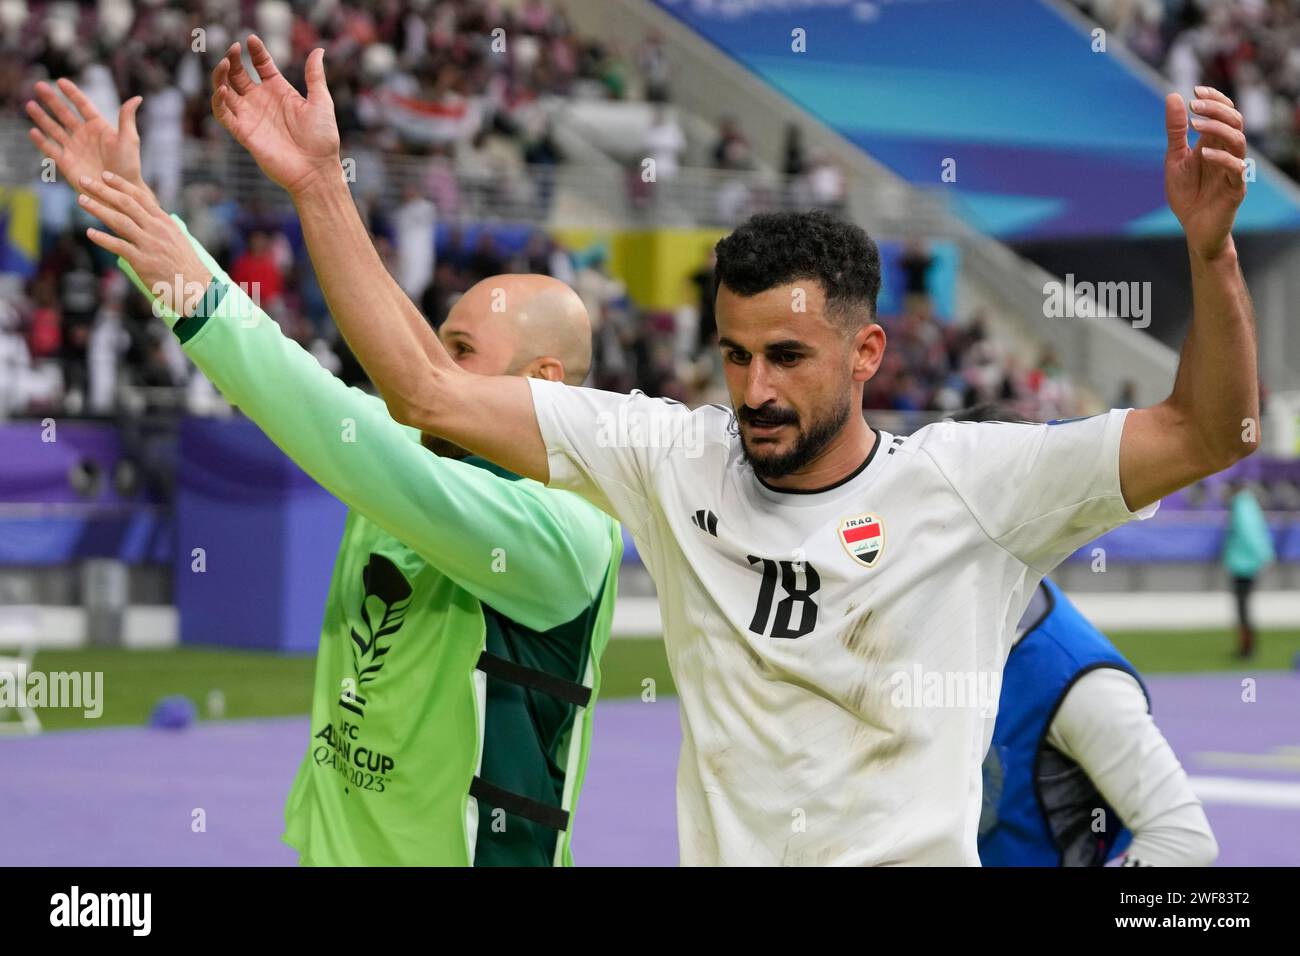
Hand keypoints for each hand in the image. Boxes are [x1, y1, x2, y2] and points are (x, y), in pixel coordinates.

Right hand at [26, 79, 144, 192]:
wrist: (121, 192)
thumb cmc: (129, 167)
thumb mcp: (129, 140)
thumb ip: (127, 118)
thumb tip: (137, 97)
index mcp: (98, 127)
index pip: (83, 105)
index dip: (72, 93)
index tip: (60, 81)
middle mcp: (84, 136)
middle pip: (64, 113)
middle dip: (51, 100)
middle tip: (38, 86)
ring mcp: (74, 148)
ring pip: (54, 129)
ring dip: (42, 117)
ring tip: (30, 105)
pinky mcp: (66, 163)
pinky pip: (51, 149)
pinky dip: (41, 141)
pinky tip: (33, 132)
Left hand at [78, 172, 211, 318]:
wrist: (196, 288)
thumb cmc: (186, 266)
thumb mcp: (177, 239)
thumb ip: (160, 227)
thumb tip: (147, 217)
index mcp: (165, 222)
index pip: (140, 197)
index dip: (121, 184)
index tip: (105, 176)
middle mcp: (156, 229)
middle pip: (126, 204)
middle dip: (103, 190)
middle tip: (85, 181)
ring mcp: (149, 244)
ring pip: (119, 221)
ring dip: (98, 209)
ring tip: (81, 200)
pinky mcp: (142, 261)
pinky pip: (118, 246)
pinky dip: (103, 239)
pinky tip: (90, 233)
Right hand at [211, 35, 340, 197]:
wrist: (317, 170)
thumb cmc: (322, 139)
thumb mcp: (321, 102)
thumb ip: (315, 76)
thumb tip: (318, 50)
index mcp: (280, 91)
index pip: (261, 65)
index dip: (255, 52)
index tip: (252, 40)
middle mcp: (262, 101)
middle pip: (239, 74)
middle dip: (233, 59)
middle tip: (233, 49)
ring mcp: (251, 116)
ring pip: (226, 90)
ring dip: (221, 76)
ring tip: (225, 63)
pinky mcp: (244, 132)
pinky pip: (223, 114)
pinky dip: (218, 101)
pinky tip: (223, 90)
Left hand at [1164, 87, 1247, 260]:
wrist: (1193, 228)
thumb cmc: (1187, 194)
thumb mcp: (1175, 158)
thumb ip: (1176, 130)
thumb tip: (1173, 96)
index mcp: (1215, 143)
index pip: (1225, 113)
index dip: (1215, 99)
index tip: (1195, 91)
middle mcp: (1228, 153)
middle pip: (1235, 121)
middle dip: (1216, 109)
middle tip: (1194, 103)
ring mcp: (1233, 170)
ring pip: (1238, 140)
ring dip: (1218, 128)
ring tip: (1195, 124)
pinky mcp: (1235, 189)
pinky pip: (1235, 169)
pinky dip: (1221, 158)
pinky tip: (1202, 153)